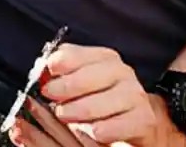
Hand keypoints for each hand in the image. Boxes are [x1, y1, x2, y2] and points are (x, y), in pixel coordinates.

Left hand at [8, 43, 185, 146]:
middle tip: (51, 99)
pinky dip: (100, 130)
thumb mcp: (81, 80)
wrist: (138, 121)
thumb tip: (41, 68)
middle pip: (86, 78)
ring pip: (99, 103)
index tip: (47, 75)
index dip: (58, 64)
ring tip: (65, 115)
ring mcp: (135, 95)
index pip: (74, 55)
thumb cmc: (101, 98)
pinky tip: (92, 131)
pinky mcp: (143, 119)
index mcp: (104, 58)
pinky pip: (116, 126)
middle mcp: (122, 72)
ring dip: (77, 111)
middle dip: (65, 89)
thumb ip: (61, 71)